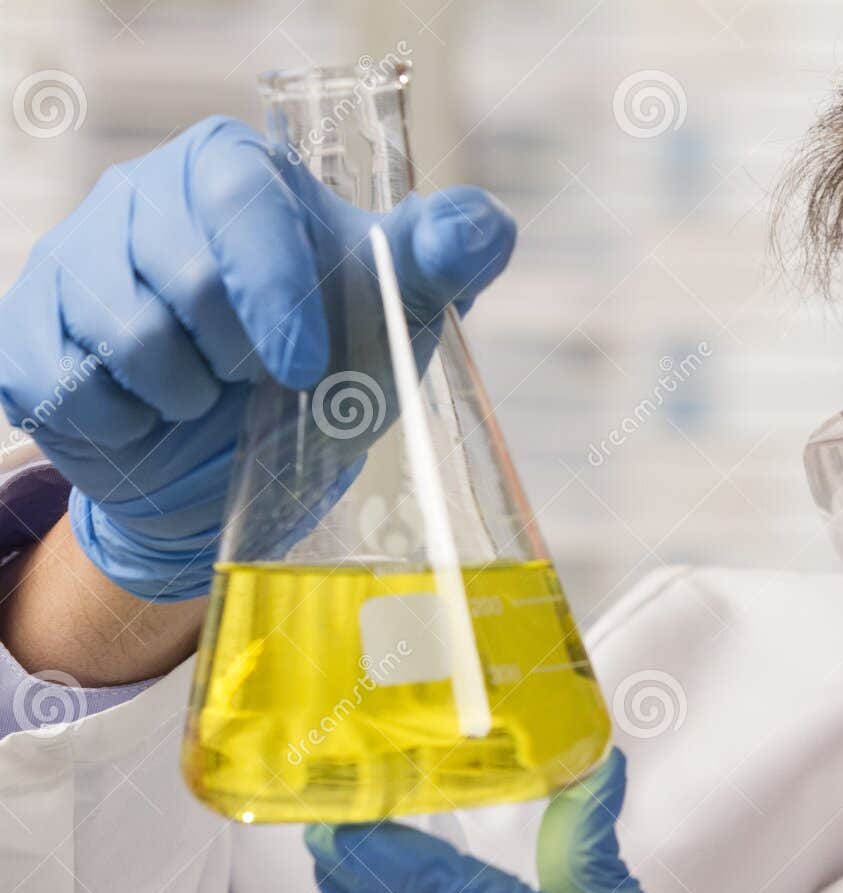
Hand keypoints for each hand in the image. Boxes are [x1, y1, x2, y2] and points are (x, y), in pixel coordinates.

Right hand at [0, 115, 514, 600]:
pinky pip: (64, 388)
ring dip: (186, 395)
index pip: (242, 201)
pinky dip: (126, 429)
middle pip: (179, 274)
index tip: (304, 366)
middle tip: (258, 377)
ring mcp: (72, 262)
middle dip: (237, 356)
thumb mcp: (397, 310)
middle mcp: (139, 196)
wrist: (243, 456)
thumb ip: (444, 258)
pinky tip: (154, 420)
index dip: (276, 292)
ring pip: (120, 334)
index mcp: (232, 171)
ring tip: (210, 396)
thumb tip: (484, 227)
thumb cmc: (326, 363)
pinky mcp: (28, 335)